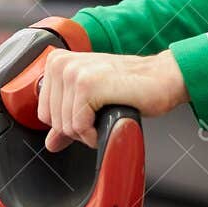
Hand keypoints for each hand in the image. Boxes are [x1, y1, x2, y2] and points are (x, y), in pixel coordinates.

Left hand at [38, 50, 187, 151]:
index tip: (90, 114)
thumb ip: (67, 120)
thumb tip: (50, 144)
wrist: (163, 77)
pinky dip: (94, 134)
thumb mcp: (92, 101)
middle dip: (78, 130)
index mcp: (57, 63)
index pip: (44, 113)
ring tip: (107, 115)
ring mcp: (74, 72)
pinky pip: (78, 126)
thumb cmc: (131, 86)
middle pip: (53, 122)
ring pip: (65, 126)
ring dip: (89, 132)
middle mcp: (61, 64)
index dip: (68, 124)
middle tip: (101, 116)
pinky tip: (109, 119)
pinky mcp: (88, 84)